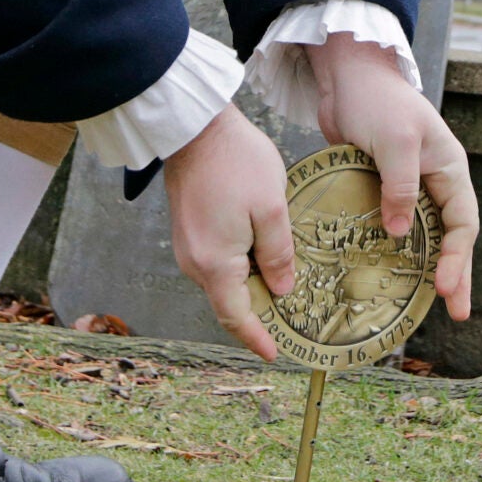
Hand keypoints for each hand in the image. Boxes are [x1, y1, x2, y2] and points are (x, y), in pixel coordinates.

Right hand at [162, 105, 294, 360]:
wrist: (195, 126)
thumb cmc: (235, 161)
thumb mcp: (272, 208)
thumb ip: (278, 253)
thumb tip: (281, 289)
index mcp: (216, 263)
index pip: (236, 316)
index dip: (256, 338)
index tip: (275, 354)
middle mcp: (195, 262)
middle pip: (229, 300)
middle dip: (258, 312)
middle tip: (293, 316)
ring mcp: (188, 246)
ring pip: (223, 280)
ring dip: (251, 285)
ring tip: (285, 281)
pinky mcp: (188, 229)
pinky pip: (216, 261)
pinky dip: (239, 267)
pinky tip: (262, 254)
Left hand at [308, 33, 479, 323]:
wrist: (347, 75)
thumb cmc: (378, 101)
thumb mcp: (396, 142)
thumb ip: (400, 187)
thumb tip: (401, 233)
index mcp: (449, 168)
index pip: (463, 222)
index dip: (457, 258)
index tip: (447, 289)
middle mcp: (434, 179)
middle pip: (452, 236)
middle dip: (456, 273)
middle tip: (457, 312)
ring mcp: (408, 184)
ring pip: (425, 234)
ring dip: (427, 267)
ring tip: (427, 302)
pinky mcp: (379, 186)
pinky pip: (394, 224)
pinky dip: (395, 250)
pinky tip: (386, 271)